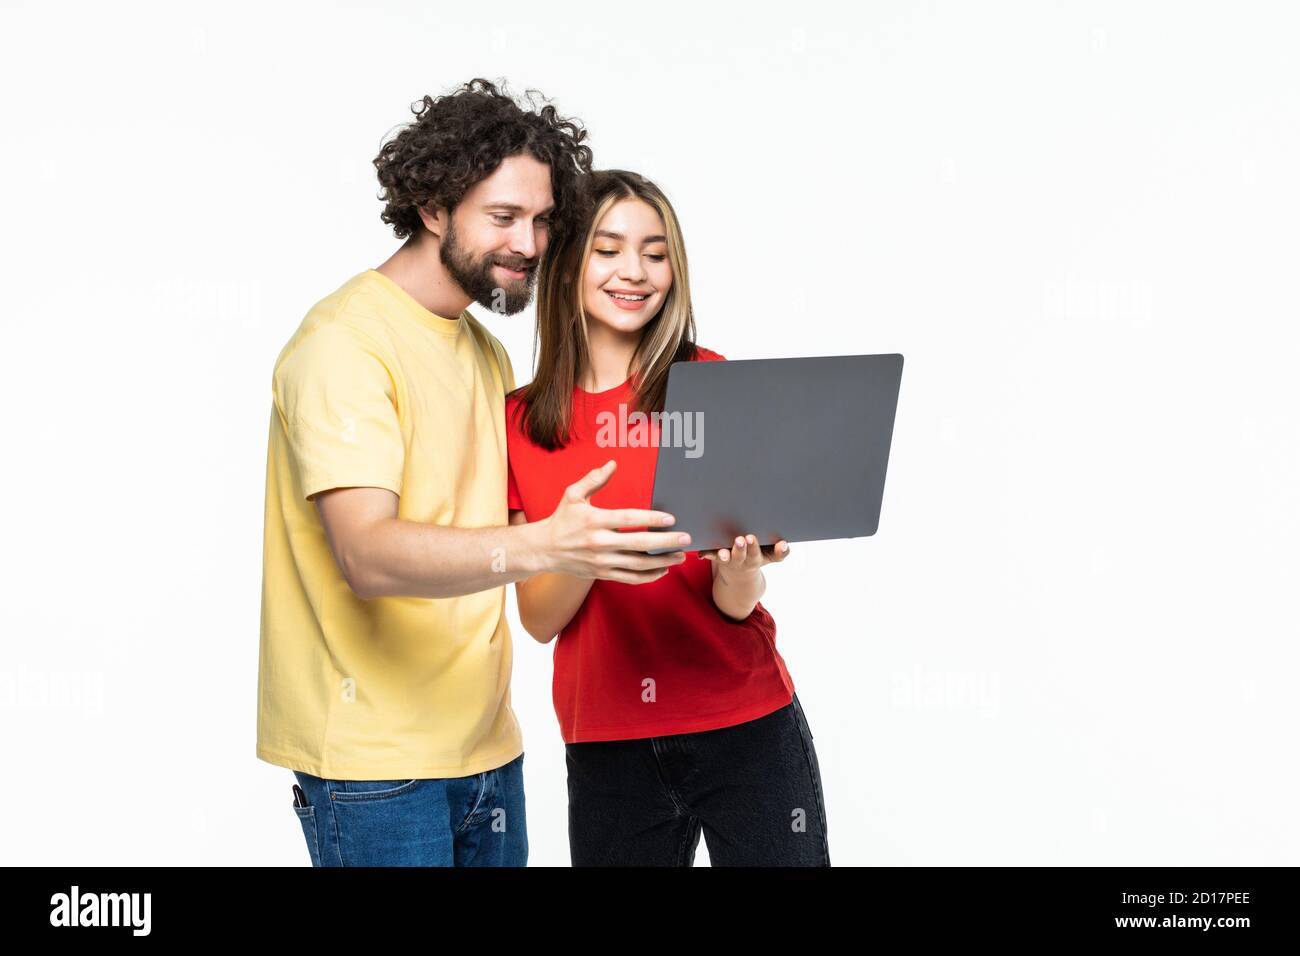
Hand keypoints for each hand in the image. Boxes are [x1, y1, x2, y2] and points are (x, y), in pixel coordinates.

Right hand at [539, 460, 691, 583]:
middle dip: (665, 542)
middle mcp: (599, 543)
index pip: (628, 519)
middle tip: (685, 539)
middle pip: (638, 544)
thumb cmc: (562, 519)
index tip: (671, 519)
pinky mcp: (602, 574)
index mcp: (594, 520)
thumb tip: (612, 464)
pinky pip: (630, 578)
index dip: (651, 518)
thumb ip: (594, 479)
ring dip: (662, 562)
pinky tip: (662, 570)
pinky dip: (648, 577)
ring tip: (680, 556)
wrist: (544, 550)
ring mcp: (602, 561)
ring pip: (638, 565)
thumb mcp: (573, 495)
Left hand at [701, 534, 790, 582]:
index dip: (754, 546)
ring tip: (724, 552)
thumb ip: (781, 552)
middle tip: (740, 539)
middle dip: (740, 548)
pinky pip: (709, 556)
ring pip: (724, 558)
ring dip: (723, 555)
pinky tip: (701, 552)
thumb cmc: (757, 558)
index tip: (751, 537)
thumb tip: (784, 544)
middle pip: (740, 555)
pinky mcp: (715, 558)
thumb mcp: (770, 557)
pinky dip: (706, 553)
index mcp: (754, 558)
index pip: (756, 553)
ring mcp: (727, 560)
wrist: (739, 579)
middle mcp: (740, 560)